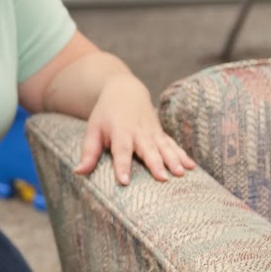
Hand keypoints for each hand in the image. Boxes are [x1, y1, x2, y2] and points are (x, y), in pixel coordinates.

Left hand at [76, 73, 195, 183]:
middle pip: (148, 150)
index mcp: (120, 132)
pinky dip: (183, 155)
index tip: (124, 181)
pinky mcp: (161, 134)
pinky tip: (192, 167)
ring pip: (165, 147)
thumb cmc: (105, 114)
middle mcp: (139, 132)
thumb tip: (78, 172)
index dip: (122, 166)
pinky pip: (173, 145)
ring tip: (182, 173)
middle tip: (163, 179)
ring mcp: (153, 132)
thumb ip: (89, 152)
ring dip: (174, 160)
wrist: (125, 90)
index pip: (121, 151)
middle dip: (156, 164)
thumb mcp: (93, 130)